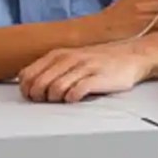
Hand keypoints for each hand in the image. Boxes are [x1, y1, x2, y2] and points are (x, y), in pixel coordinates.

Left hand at [19, 43, 152, 102]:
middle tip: (45, 102)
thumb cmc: (99, 60)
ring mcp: (84, 68)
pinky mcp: (98, 78)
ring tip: (61, 100)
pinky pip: (77, 91)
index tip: (32, 97)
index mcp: (58, 54)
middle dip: (37, 97)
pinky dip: (71, 98)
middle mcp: (69, 59)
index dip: (26, 89)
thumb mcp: (71, 58)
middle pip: (39, 83)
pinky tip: (75, 99)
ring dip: (54, 99)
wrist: (131, 55)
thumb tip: (27, 83)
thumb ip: (51, 68)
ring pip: (55, 87)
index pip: (28, 73)